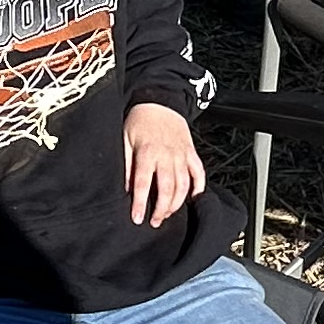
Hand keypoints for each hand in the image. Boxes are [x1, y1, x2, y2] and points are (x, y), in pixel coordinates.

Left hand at [124, 102, 204, 224]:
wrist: (160, 102)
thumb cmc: (139, 121)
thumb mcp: (124, 140)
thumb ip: (126, 165)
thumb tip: (125, 188)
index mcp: (147, 152)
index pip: (144, 183)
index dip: (141, 203)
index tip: (137, 218)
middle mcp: (167, 155)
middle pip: (168, 188)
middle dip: (161, 209)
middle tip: (154, 222)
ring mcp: (182, 154)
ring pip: (184, 185)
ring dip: (177, 204)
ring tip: (167, 215)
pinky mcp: (191, 153)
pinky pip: (199, 173)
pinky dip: (198, 188)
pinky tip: (193, 199)